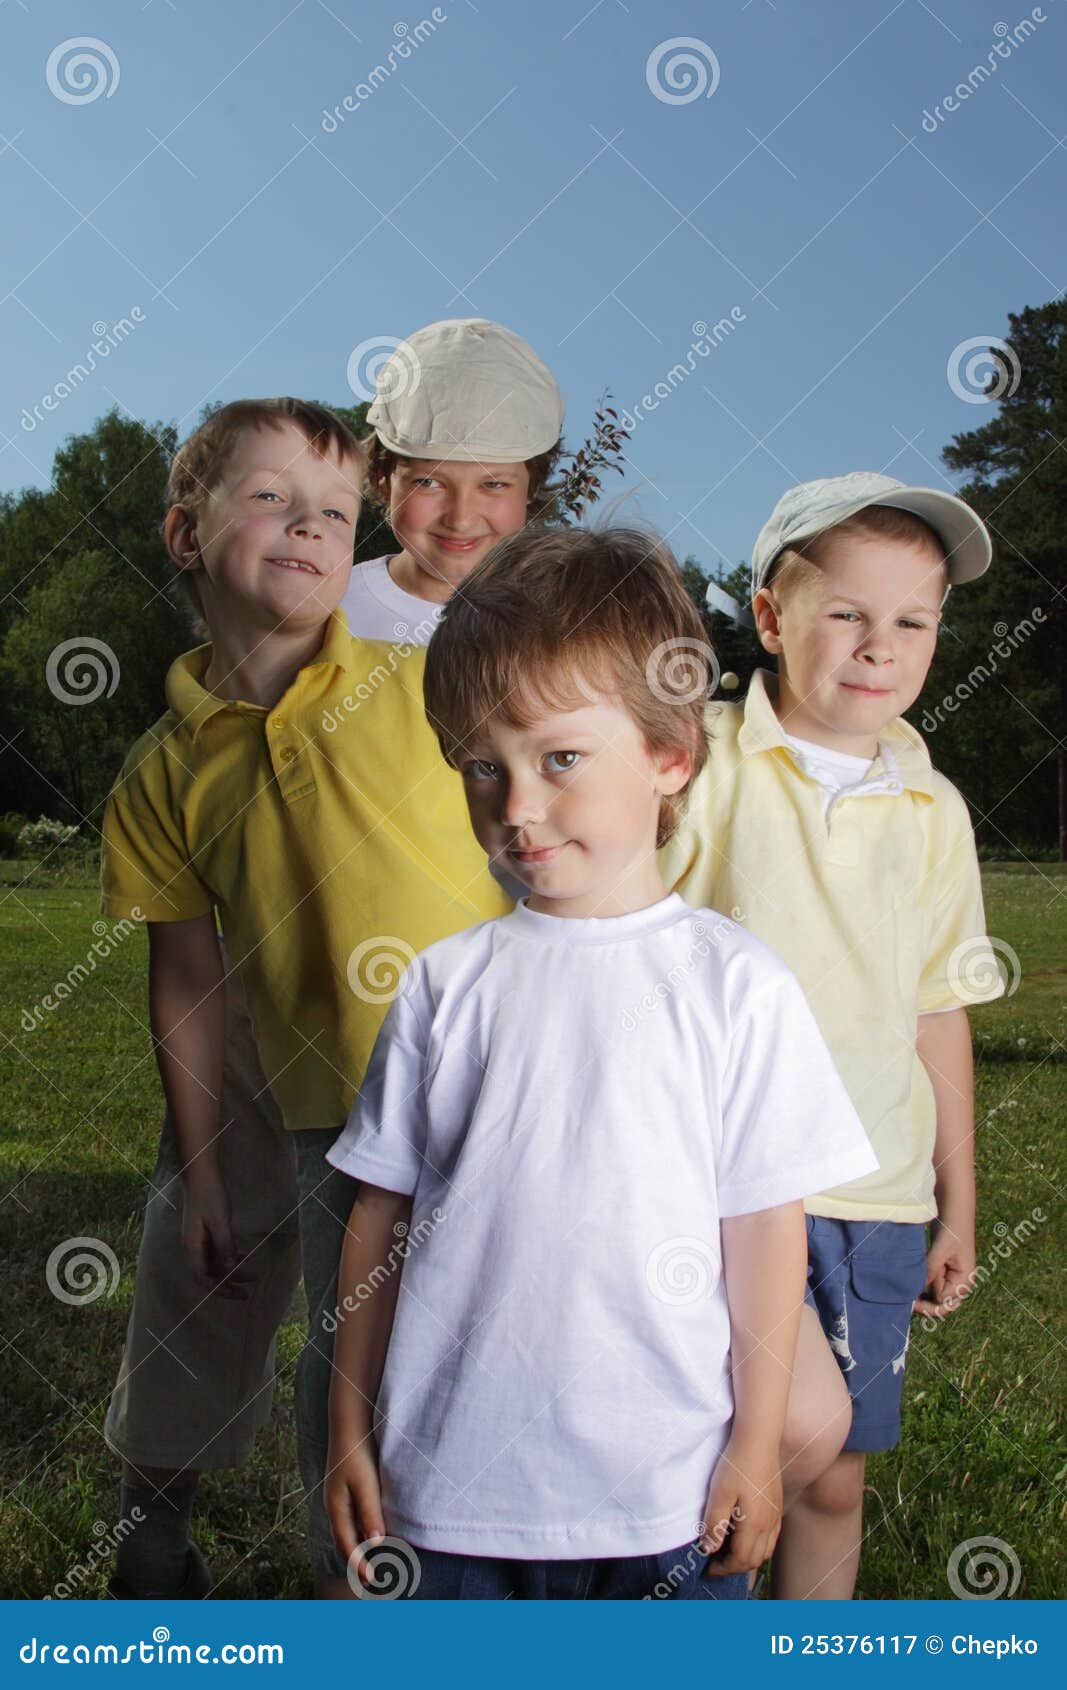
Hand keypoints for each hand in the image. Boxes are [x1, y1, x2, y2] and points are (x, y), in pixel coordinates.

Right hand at [181, 1170, 250, 1297]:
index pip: (204, 1278)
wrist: (201, 1175)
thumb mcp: (219, 1221)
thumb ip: (225, 1246)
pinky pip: (218, 1251)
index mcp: (192, 1247)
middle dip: (229, 1284)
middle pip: (210, 1273)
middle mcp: (194, 1247)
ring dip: (232, 1270)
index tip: (238, 1294)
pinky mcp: (206, 1232)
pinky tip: (244, 1256)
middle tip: (248, 1293)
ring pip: (216, 1262)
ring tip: (253, 1275)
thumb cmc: (209, 1195)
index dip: (220, 1288)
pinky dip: (230, 1256)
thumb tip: (230, 1270)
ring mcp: (199, 1239)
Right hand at [325, 1433, 385, 1588]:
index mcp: (336, 1508)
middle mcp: (335, 1506)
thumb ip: (370, 1512)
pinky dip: (362, 1530)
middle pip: (344, 1541)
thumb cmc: (357, 1452)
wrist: (350, 1423)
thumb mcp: (366, 1483)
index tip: (371, 1580)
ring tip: (375, 1560)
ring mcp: (339, 1498)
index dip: (358, 1564)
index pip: (346, 1545)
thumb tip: (375, 1542)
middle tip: (372, 1578)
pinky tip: (374, 1531)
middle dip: (356, 1561)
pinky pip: (353, 1518)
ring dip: (359, 1546)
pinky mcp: (346, 1489)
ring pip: (348, 1530)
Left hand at [700, 1435, 782, 1576]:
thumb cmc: (736, 1465)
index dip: (723, 1568)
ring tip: (729, 1551)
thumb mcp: (719, 1494)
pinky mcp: (777, 1506)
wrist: (758, 1441)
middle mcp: (769, 1524)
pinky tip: (746, 1536)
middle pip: (755, 1560)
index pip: (741, 1560)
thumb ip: (714, 1524)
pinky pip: (772, 1538)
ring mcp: (775, 1516)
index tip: (707, 1566)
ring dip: (748, 1558)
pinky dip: (759, 1547)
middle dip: (735, 1567)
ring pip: (766, 1551)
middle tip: (716, 1561)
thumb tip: (709, 1549)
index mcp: (754, 1524)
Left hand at [913, 1218, 976, 1318]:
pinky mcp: (942, 1269)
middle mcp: (960, 1283)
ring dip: (922, 1297)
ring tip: (906, 1294)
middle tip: (906, 1301)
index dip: (927, 1306)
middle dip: (925, 1305)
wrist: (954, 1212)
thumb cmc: (952, 1229)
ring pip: (936, 1296)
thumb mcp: (940, 1250)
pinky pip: (932, 1285)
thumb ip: (931, 1270)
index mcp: (964, 1281)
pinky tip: (910, 1284)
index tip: (909, 1301)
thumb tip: (917, 1289)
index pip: (944, 1304)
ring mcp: (951, 1277)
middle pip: (942, 1304)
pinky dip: (922, 1286)